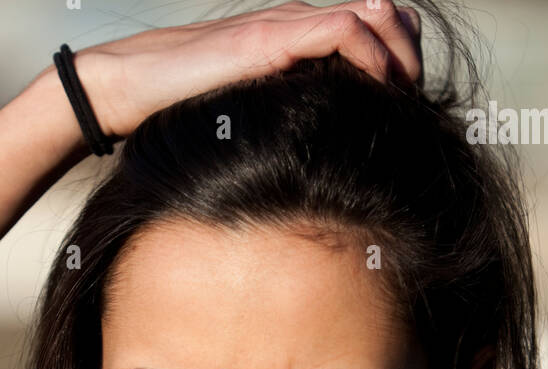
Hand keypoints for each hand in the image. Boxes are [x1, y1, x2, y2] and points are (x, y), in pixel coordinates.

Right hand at [73, 0, 422, 141]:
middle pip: (387, 15)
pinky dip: (374, 58)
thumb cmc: (179, 111)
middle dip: (412, 56)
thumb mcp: (248, 121)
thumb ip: (284, 125)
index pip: (372, 29)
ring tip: (407, 99)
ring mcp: (287, 24)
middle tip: (417, 106)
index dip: (402, 61)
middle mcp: (299, 21)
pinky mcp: (273, 35)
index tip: (409, 111)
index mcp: (296, 38)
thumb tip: (318, 173)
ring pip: (377, 14)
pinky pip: (345, 31)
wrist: (129, 88)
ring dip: (403, 55)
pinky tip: (382, 94)